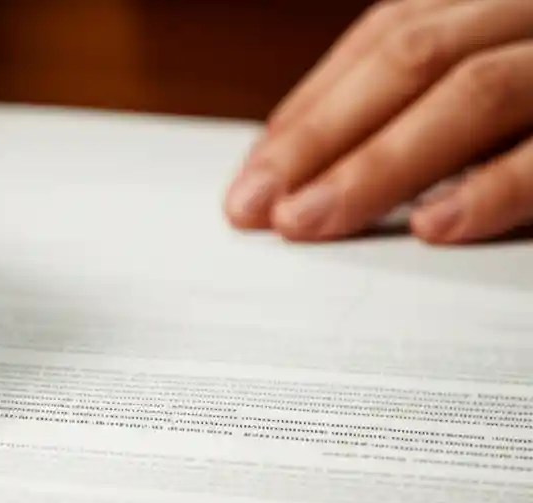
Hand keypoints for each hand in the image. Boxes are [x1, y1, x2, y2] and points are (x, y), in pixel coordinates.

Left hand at [225, 0, 532, 243]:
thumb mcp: (499, 92)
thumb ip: (419, 110)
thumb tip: (302, 173)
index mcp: (494, 7)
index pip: (387, 39)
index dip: (312, 108)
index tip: (252, 176)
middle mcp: (529, 17)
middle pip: (412, 59)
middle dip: (321, 137)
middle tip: (259, 207)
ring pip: (473, 92)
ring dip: (379, 165)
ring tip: (311, 220)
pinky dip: (490, 188)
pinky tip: (432, 225)